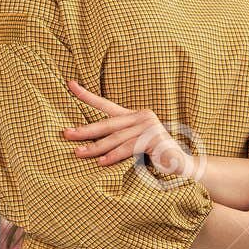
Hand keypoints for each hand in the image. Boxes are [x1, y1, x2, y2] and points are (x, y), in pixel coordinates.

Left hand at [63, 79, 198, 180]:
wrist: (182, 165)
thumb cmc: (155, 155)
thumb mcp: (134, 144)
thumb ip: (117, 139)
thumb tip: (86, 144)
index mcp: (134, 116)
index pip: (106, 105)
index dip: (87, 95)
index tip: (70, 84)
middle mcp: (141, 117)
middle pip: (107, 124)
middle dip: (85, 130)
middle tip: (66, 133)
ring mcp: (148, 126)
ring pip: (115, 138)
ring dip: (95, 148)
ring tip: (78, 153)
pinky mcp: (153, 138)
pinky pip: (128, 148)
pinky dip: (114, 156)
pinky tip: (101, 163)